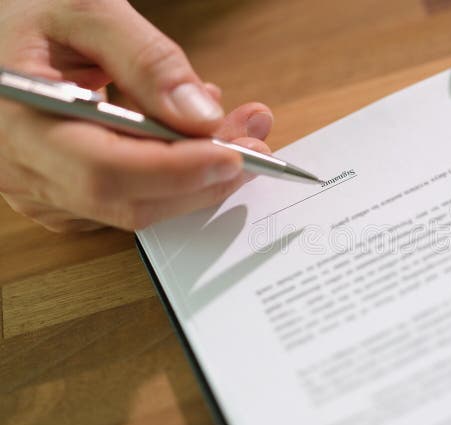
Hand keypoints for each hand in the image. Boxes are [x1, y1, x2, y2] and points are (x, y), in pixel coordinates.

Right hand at [0, 0, 273, 231]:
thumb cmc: (23, 15)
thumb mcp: (84, 11)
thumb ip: (145, 60)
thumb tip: (201, 118)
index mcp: (18, 123)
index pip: (105, 172)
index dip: (178, 171)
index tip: (235, 154)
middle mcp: (25, 172)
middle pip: (131, 201)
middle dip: (205, 176)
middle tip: (256, 139)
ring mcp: (43, 191)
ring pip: (137, 207)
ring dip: (199, 176)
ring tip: (236, 127)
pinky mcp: (63, 195)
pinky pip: (130, 200)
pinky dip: (174, 175)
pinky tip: (193, 137)